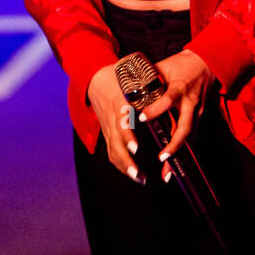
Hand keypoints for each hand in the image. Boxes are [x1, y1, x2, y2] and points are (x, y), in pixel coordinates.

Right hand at [86, 65, 147, 184]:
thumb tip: (162, 87)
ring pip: (113, 151)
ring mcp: (107, 127)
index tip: (135, 148)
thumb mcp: (129, 76)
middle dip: (127, 162)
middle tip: (139, 175)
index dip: (127, 137)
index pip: (121, 124)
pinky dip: (121, 164)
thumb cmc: (116, 75)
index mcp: (119, 104)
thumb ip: (145, 83)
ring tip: (140, 179)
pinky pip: (111, 151)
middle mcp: (111, 119)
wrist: (92, 77)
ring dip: (125, 167)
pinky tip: (132, 174)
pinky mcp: (106, 132)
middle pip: (116, 144)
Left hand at [137, 50, 213, 181]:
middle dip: (174, 144)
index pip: (167, 100)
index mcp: (180, 88)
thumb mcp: (164, 67)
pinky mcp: (198, 118)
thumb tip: (125, 87)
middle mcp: (190, 103)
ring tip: (167, 173)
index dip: (155, 109)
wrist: (206, 62)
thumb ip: (147, 78)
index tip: (142, 117)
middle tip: (162, 158)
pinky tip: (173, 168)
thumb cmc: (181, 64)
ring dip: (177, 155)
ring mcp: (197, 112)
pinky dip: (181, 152)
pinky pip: (189, 137)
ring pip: (188, 137)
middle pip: (184, 127)